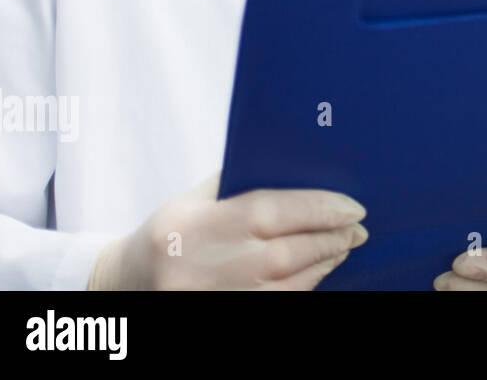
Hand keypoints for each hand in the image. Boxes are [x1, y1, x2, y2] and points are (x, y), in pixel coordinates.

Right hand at [87, 173, 368, 289]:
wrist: (128, 280)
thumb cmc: (173, 228)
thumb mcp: (199, 197)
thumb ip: (248, 183)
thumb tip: (311, 170)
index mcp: (196, 226)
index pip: (270, 212)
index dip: (319, 209)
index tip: (353, 206)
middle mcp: (201, 268)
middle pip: (285, 255)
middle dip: (330, 239)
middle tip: (358, 228)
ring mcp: (210, 299)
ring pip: (287, 287)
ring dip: (323, 264)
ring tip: (344, 244)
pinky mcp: (221, 316)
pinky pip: (276, 303)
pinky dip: (304, 285)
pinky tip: (318, 268)